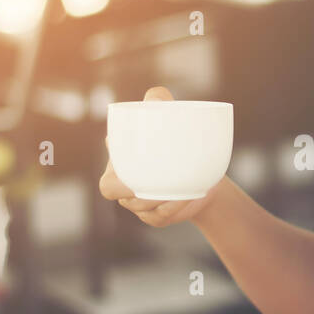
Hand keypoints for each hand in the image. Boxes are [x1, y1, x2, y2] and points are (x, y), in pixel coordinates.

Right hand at [98, 86, 226, 226]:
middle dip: (136, 196)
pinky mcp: (155, 216)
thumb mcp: (170, 118)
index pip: (110, 182)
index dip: (118, 182)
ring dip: (161, 202)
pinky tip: (187, 198)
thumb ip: (159, 102)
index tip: (137, 173)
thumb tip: (156, 96)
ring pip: (142, 209)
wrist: (203, 170)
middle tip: (159, 184)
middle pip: (123, 202)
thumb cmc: (178, 139)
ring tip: (182, 190)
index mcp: (119, 163)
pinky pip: (160, 217)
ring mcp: (139, 204)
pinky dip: (174, 209)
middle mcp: (124, 187)